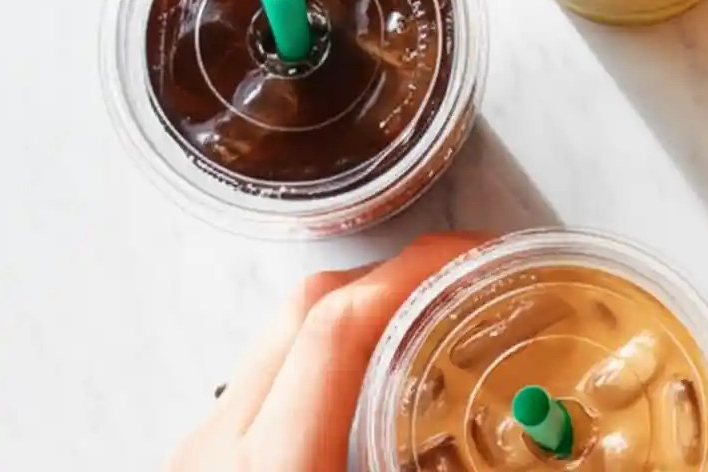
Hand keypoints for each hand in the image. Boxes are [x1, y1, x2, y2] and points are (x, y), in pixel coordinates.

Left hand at [165, 233, 481, 471]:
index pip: (340, 328)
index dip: (414, 273)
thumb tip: (510, 455)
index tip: (476, 256)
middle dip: (395, 276)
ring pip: (279, 334)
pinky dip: (321, 357)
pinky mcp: (197, 456)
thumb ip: (433, 467)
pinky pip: (264, 375)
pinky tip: (364, 388)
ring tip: (424, 327)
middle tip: (463, 282)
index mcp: (276, 466)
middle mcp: (223, 442)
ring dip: (356, 311)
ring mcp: (200, 444)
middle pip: (306, 307)